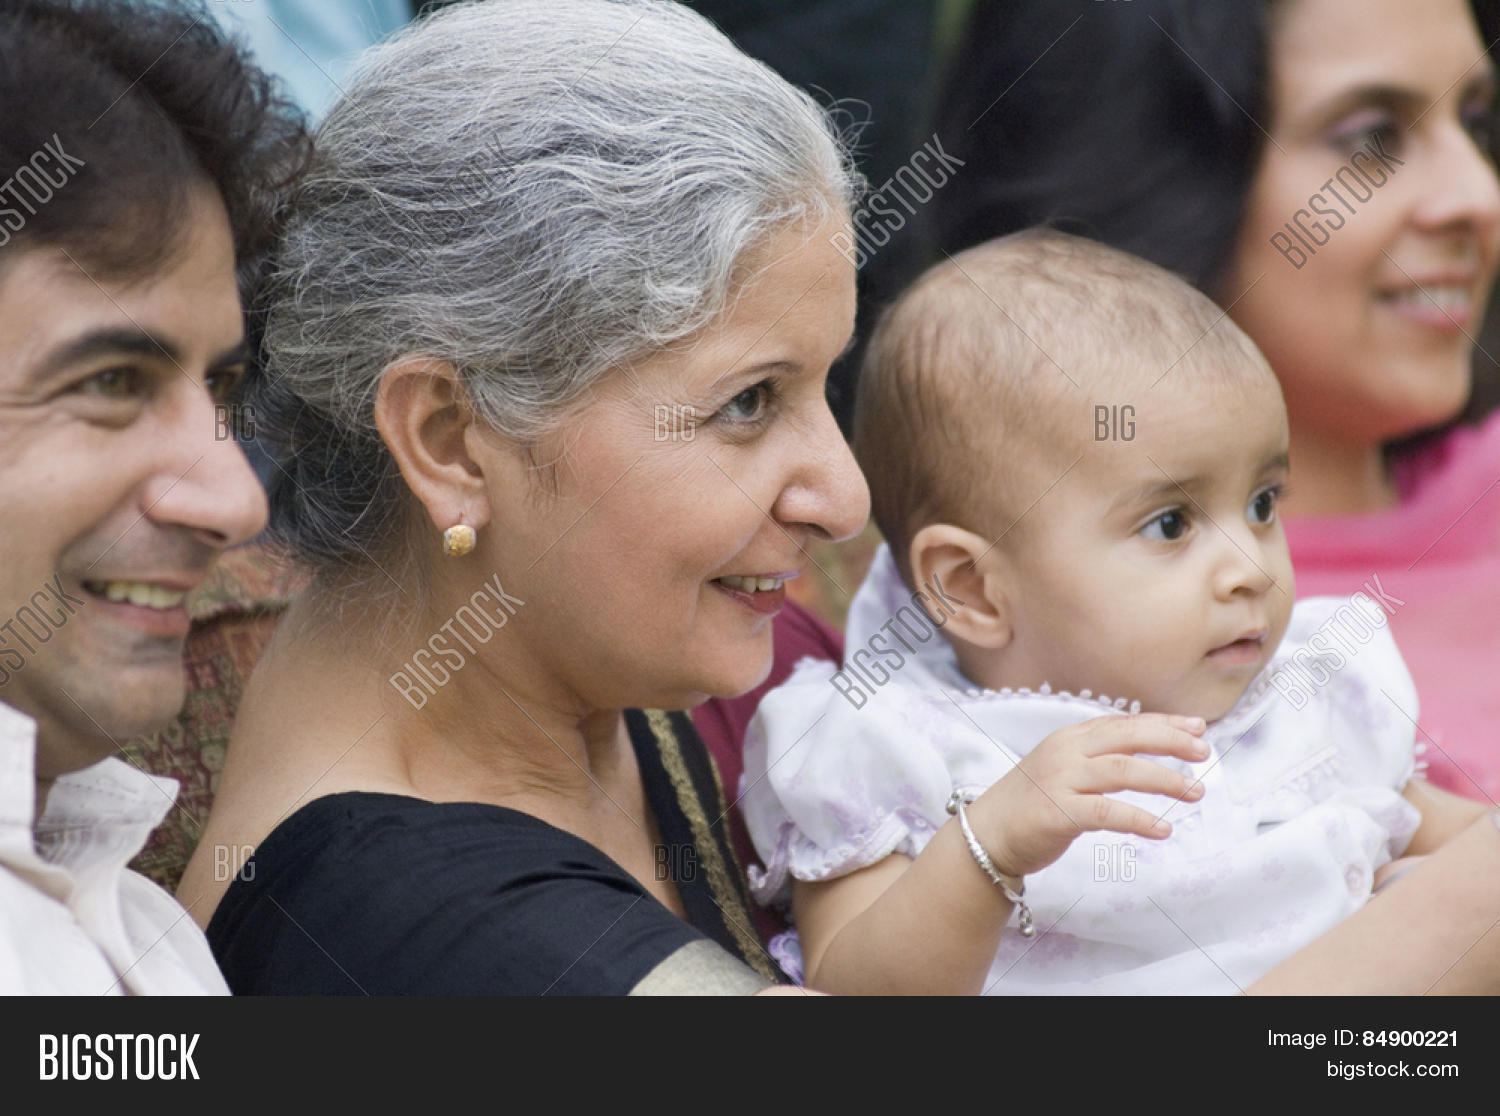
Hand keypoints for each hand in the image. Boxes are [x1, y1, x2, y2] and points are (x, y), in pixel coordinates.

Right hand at [967, 712, 1207, 879]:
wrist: (986, 834)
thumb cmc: (1030, 804)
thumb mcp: (1064, 769)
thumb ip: (1098, 758)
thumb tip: (1147, 755)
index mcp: (1069, 737)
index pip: (1123, 723)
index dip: (1163, 724)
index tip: (1197, 729)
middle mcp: (1066, 751)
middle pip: (1127, 739)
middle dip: (1170, 743)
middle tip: (1204, 755)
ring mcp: (1060, 780)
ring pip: (1123, 771)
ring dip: (1165, 780)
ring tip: (1196, 794)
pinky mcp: (1058, 812)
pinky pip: (1108, 812)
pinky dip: (1140, 819)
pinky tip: (1163, 829)